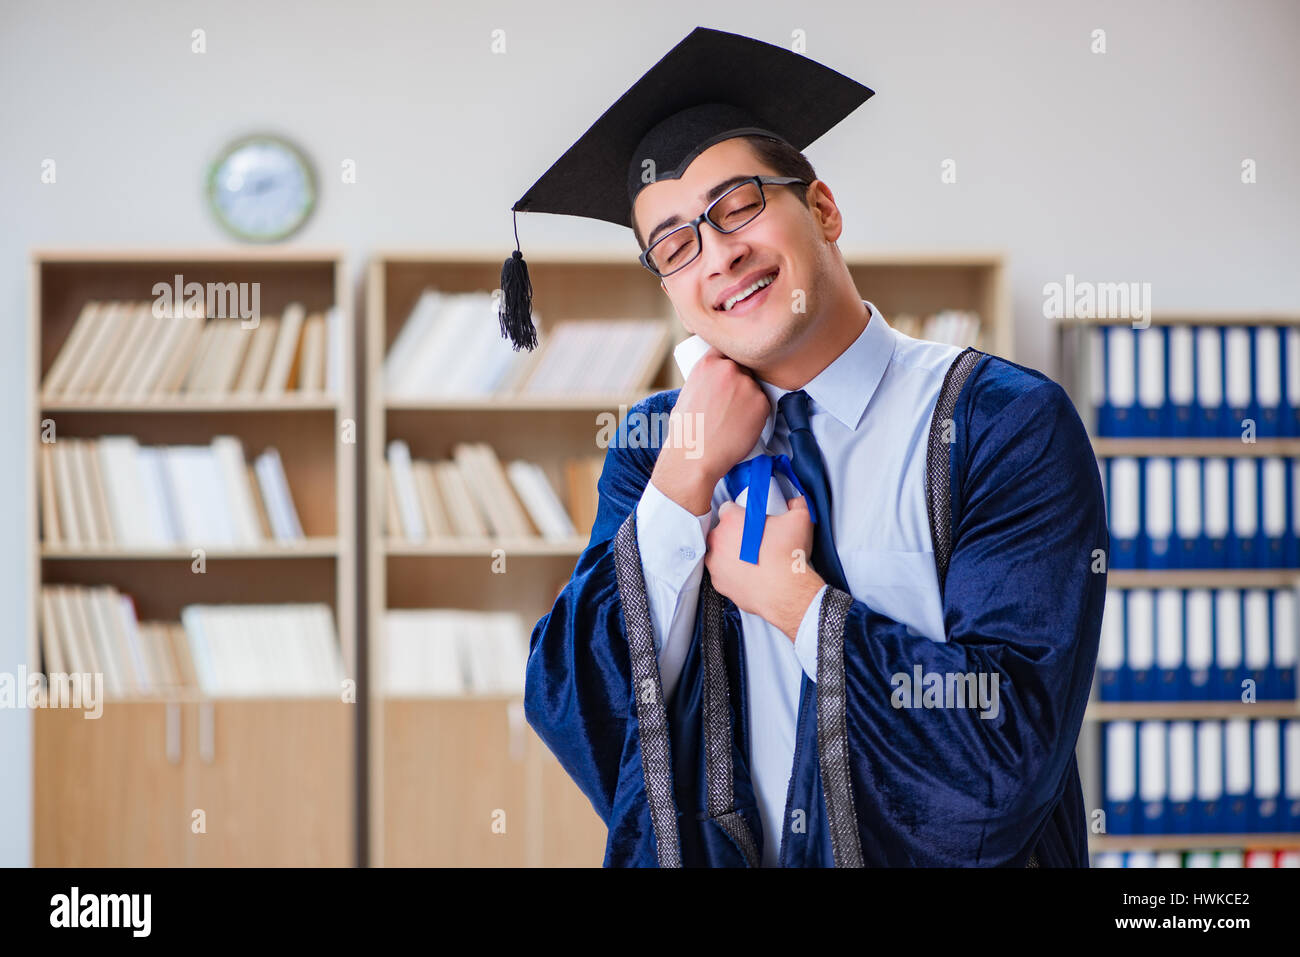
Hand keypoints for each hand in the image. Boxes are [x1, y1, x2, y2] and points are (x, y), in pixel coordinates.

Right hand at [652, 347, 768, 514]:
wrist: (694, 456)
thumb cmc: (686, 432)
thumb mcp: (688, 393)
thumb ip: (706, 380)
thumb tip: (718, 381)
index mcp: (707, 364)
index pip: (727, 350)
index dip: (729, 361)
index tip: (729, 372)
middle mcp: (729, 369)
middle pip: (744, 368)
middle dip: (740, 381)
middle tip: (732, 402)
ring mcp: (747, 385)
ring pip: (754, 387)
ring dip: (749, 399)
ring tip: (733, 419)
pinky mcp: (761, 402)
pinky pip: (763, 404)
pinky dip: (757, 414)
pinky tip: (741, 426)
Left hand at [704, 496, 825, 640]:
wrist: (786, 591)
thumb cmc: (787, 558)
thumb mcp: (800, 520)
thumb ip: (797, 504)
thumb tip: (796, 503)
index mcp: (732, 520)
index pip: (727, 508)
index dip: (739, 512)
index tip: (749, 519)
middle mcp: (718, 540)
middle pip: (721, 531)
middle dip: (734, 534)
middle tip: (753, 540)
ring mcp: (716, 563)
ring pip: (718, 553)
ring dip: (730, 554)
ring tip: (751, 558)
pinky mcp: (719, 583)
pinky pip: (722, 574)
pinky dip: (731, 574)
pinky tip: (748, 573)